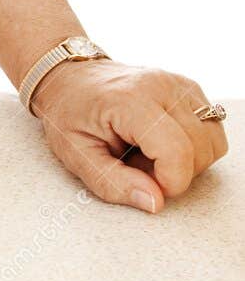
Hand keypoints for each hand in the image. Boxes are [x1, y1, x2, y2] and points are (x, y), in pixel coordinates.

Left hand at [31, 57, 227, 211]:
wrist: (68, 77)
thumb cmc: (68, 115)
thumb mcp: (75, 155)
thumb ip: (113, 183)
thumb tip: (156, 203)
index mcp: (129, 101)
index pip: (177, 151)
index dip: (170, 182)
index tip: (145, 184)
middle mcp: (160, 86)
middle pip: (200, 149)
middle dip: (175, 172)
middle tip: (137, 165)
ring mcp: (178, 84)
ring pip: (212, 140)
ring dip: (188, 159)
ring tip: (149, 152)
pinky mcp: (188, 88)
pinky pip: (211, 128)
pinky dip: (193, 144)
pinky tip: (161, 140)